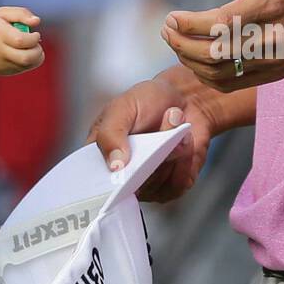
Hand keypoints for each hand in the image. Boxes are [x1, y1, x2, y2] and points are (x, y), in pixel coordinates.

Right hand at [0, 7, 42, 74]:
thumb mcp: (3, 13)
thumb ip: (21, 14)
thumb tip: (37, 21)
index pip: (21, 40)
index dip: (33, 38)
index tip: (35, 33)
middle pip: (25, 58)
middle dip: (38, 52)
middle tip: (37, 45)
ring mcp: (0, 64)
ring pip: (25, 65)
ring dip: (35, 57)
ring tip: (29, 48)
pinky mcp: (1, 72)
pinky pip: (20, 69)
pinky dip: (27, 62)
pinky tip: (20, 53)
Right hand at [87, 67, 212, 202]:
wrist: (184, 97)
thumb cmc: (148, 99)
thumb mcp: (122, 107)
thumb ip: (111, 134)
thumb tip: (114, 166)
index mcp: (103, 153)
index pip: (98, 182)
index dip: (109, 182)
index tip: (126, 165)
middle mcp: (124, 173)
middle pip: (132, 186)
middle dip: (151, 157)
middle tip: (157, 131)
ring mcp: (148, 181)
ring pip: (158, 186)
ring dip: (171, 154)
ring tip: (173, 129)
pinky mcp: (171, 185)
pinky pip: (178, 187)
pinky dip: (185, 163)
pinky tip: (183, 142)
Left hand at [161, 0, 283, 90]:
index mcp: (270, 5)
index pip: (221, 23)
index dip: (190, 24)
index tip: (171, 17)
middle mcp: (272, 37)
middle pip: (216, 53)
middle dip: (182, 44)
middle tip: (166, 29)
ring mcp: (273, 60)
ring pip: (221, 73)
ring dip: (190, 60)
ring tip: (175, 41)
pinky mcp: (274, 73)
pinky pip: (233, 84)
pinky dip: (207, 75)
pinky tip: (195, 58)